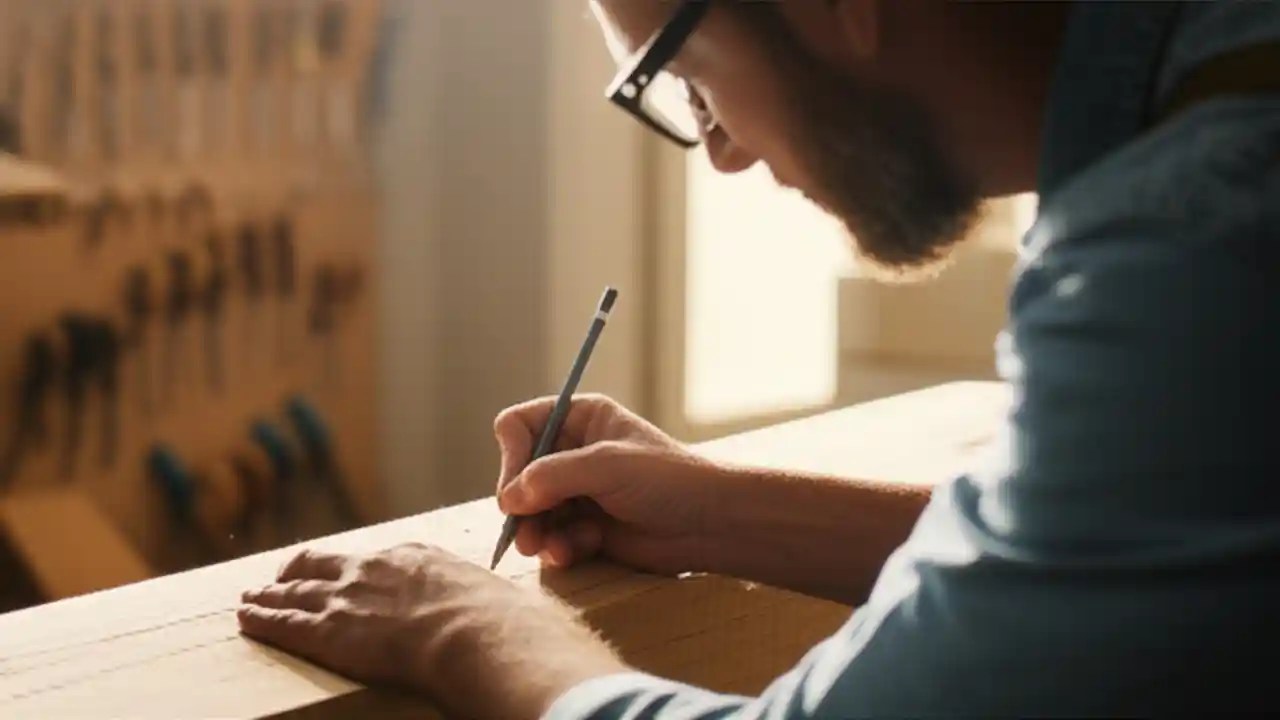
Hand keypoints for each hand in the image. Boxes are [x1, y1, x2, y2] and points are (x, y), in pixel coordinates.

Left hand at [237, 543, 626, 719]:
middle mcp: (376, 567)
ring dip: (269, 595)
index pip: (375, 559)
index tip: (347, 575)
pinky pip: (283, 620)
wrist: (479, 635)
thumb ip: (483, 606)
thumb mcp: (496, 602)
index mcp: (419, 557)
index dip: (354, 568)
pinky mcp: (328, 629)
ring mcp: (350, 595)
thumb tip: (514, 625)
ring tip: (251, 599)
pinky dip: (261, 618)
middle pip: (324, 563)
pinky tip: (247, 617)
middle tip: (283, 578)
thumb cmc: (501, 625)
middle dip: (300, 571)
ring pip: (294, 590)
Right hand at [494, 393, 725, 573]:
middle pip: (519, 475)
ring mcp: (579, 491)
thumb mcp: (606, 466)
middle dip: (521, 507)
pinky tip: (579, 551)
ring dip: (537, 533)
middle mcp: (573, 452)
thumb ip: (552, 475)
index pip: (519, 427)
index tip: (516, 490)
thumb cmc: (668, 480)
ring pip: (531, 512)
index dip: (511, 457)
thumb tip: (509, 499)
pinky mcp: (586, 526)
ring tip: (553, 549)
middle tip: (525, 536)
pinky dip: (560, 547)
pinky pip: (552, 536)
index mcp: (580, 419)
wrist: (710, 524)